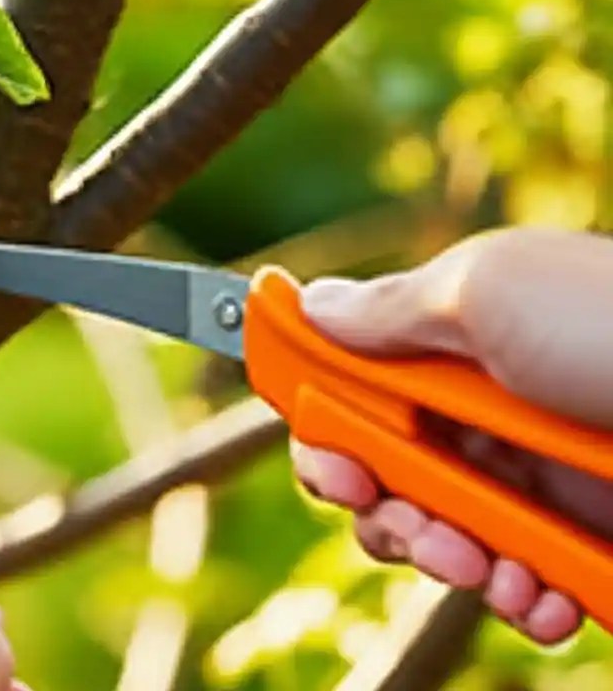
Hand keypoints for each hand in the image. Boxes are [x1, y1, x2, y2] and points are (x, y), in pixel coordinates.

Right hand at [292, 226, 612, 643]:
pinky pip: (517, 585)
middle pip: (381, 474)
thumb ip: (387, 312)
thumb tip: (308, 306)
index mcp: (456, 340)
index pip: (352, 386)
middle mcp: (487, 409)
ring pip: (439, 538)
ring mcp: (536, 478)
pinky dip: (517, 599)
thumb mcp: (493, 293)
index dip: (323, 429)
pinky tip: (542, 595)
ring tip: (485, 564)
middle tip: (401, 520)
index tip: (334, 466)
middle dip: (378, 509)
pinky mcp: (583, 541)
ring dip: (444, 560)